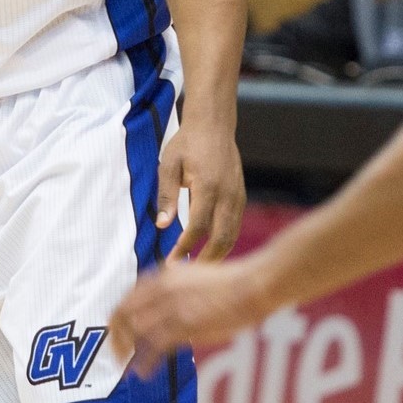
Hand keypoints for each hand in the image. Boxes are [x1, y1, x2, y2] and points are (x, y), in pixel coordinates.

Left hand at [109, 252, 273, 374]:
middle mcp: (161, 289)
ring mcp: (171, 307)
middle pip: (124, 315)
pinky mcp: (184, 325)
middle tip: (117, 355)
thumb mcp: (194, 277)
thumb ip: (175, 289)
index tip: (118, 334)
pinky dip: (145, 363)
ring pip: (136, 332)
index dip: (118, 319)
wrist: (252, 285)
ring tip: (127, 370)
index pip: (127, 298)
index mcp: (163, 275)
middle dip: (117, 338)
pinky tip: (143, 374)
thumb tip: (166, 308)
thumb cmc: (231, 283)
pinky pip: (154, 347)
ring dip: (127, 353)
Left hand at [155, 114, 244, 262]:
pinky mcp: (241, 196)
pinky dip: (224, 242)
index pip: (198, 227)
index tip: (171, 263)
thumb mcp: (168, 164)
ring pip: (232, 235)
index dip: (185, 248)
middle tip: (188, 276)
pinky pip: (235, 226)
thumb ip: (166, 195)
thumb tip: (162, 225)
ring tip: (198, 270)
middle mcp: (227, 194)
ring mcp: (238, 196)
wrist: (214, 125)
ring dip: (217, 255)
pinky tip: (210, 251)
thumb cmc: (186, 143)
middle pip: (221, 238)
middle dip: (205, 261)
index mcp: (208, 186)